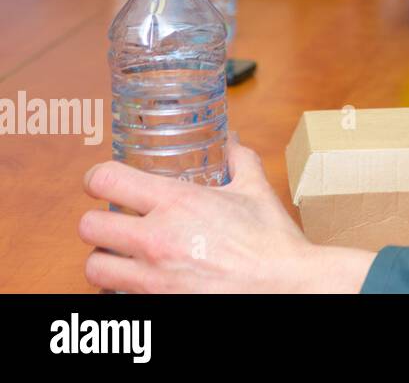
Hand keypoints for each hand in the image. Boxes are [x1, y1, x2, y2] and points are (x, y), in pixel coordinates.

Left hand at [79, 138, 375, 292]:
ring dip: (106, 259)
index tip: (100, 183)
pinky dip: (121, 288)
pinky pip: (115, 296)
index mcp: (178, 203)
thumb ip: (240, 160)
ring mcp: (152, 278)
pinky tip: (140, 281)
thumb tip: (232, 140)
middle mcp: (156, 239)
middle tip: (114, 223)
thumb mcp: (256, 191)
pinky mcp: (155, 304)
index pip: (106, 180)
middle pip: (88, 227)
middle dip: (98, 223)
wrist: (285, 287)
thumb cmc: (272, 242)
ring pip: (94, 268)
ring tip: (123, 256)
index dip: (96, 178)